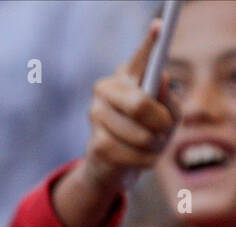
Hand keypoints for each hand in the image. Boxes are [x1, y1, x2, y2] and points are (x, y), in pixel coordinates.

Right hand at [81, 20, 176, 191]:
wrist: (117, 164)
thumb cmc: (148, 131)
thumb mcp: (167, 114)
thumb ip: (167, 98)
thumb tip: (161, 80)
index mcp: (128, 75)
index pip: (142, 58)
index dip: (150, 43)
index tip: (159, 26)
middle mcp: (106, 88)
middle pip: (139, 104)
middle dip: (159, 122)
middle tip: (166, 130)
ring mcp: (96, 114)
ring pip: (137, 133)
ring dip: (153, 144)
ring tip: (153, 144)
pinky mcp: (94, 143)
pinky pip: (129, 153)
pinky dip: (144, 159)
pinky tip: (142, 156)